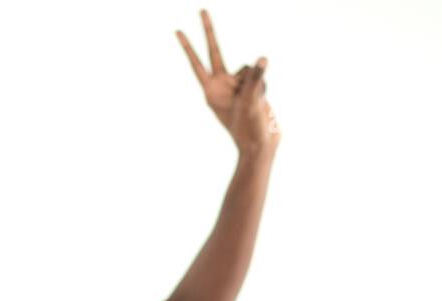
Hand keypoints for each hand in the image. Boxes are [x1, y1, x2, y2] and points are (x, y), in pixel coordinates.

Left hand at [176, 10, 279, 153]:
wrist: (260, 145)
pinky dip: (264, 86)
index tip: (177, 31)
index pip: (198, 63)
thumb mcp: (250, 102)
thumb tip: (262, 58)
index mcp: (211, 91)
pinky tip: (262, 102)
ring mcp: (235, 86)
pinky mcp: (250, 88)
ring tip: (255, 103)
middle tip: (201, 9)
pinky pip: (259, 76)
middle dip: (209, 32)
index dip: (189, 47)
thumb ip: (255, 78)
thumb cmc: (248, 128)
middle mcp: (221, 85)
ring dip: (256, 82)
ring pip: (248, 69)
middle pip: (215, 53)